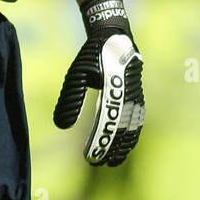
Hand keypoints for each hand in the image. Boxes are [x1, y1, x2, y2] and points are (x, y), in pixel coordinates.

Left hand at [54, 0, 144, 165]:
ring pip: (132, 128)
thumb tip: (62, 126)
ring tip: (113, 161)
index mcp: (113, 89)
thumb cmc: (93, 54)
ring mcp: (136, 96)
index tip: (89, 158)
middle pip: (121, 130)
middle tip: (97, 164)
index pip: (105, 123)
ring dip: (123, 146)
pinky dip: (131, 136)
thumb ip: (70, 99)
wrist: (115, 35)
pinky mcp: (138, 96)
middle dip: (110, 149)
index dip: (98, 142)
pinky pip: (137, 121)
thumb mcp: (76, 73)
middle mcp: (128, 94)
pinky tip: (124, 146)